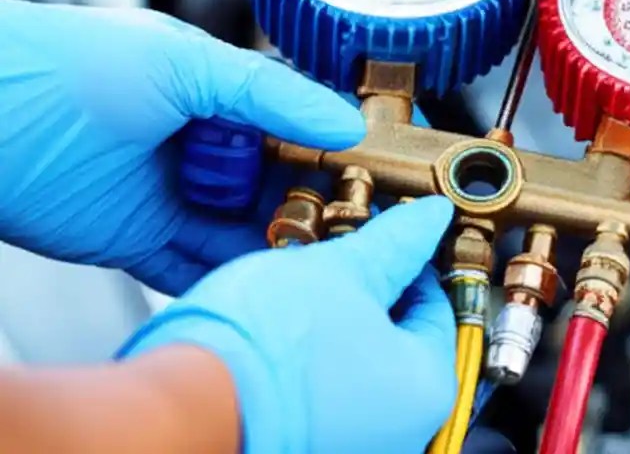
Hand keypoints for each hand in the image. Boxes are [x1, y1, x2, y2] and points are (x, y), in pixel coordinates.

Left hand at [0, 0, 364, 293]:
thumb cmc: (64, 63)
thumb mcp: (184, 63)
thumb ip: (269, 94)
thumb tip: (345, 121)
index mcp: (213, 90)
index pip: (293, 124)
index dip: (335, 149)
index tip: (376, 172)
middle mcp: (196, 141)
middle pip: (276, 182)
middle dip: (315, 203)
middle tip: (353, 223)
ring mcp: (168, 192)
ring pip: (242, 227)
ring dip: (278, 243)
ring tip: (318, 257)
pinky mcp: (136, 240)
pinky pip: (196, 265)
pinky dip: (229, 273)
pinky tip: (266, 279)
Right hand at [118, 197, 457, 453]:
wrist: (172, 413)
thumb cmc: (257, 352)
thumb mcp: (339, 271)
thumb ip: (393, 244)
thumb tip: (428, 220)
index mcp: (427, 389)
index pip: (437, 309)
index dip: (405, 263)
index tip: (382, 242)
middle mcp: (399, 434)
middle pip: (396, 345)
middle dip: (366, 299)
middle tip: (334, 267)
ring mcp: (350, 449)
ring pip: (353, 373)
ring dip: (331, 333)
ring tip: (296, 300)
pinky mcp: (300, 452)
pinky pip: (317, 403)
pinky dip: (304, 372)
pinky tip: (274, 342)